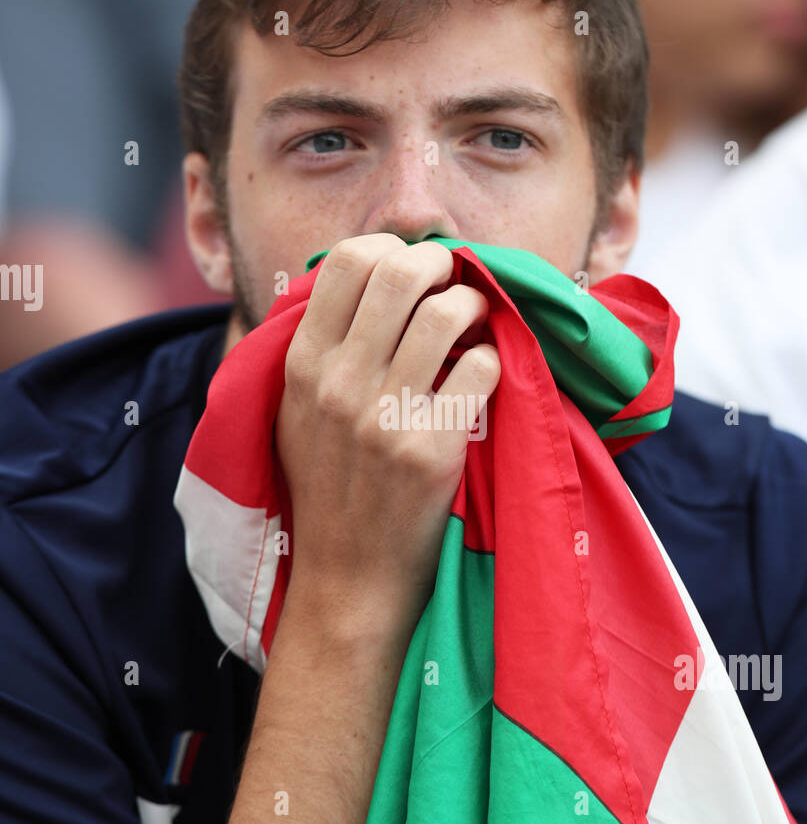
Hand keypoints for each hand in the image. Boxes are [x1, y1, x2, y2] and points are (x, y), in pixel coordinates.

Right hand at [276, 234, 499, 632]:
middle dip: (440, 265)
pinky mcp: (431, 449)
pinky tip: (483, 376)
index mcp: (302, 365)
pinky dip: (492, 362)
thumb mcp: (296, 412)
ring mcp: (385, 416)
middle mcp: (339, 383)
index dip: (389, 249)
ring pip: (446, 313)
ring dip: (473, 307)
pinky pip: (480, 369)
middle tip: (454, 283)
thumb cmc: (328, 487)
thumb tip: (357, 277)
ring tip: (475, 324)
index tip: (411, 268)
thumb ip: (318, 348)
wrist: (348, 574)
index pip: (346, 262)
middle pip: (400, 272)